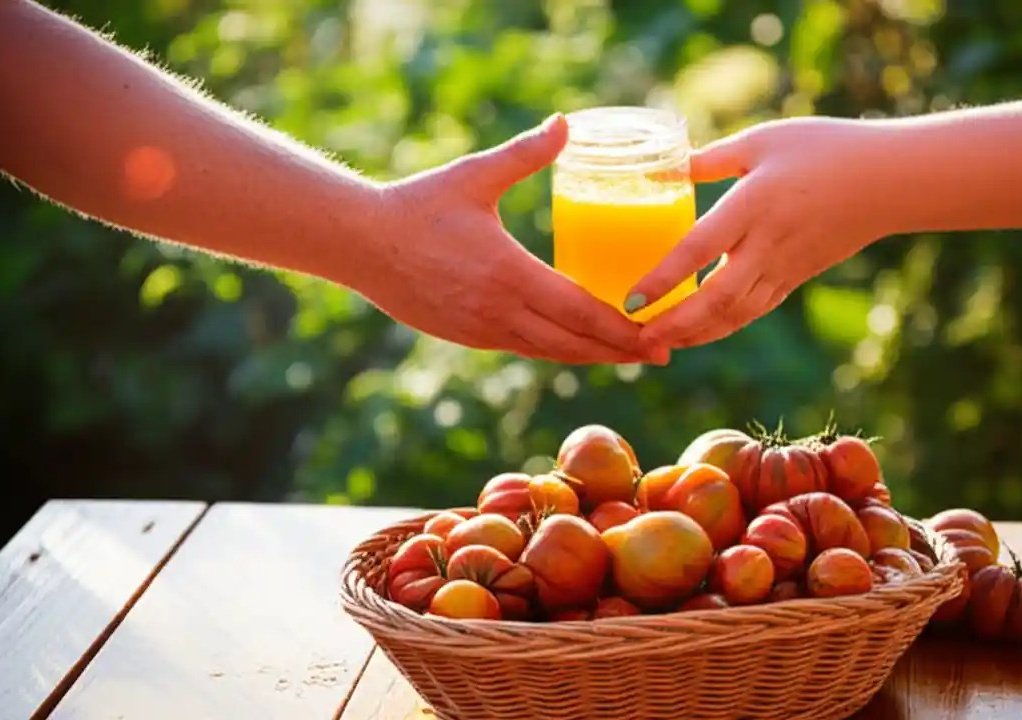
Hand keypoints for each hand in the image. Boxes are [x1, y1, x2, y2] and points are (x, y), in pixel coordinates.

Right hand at [355, 115, 654, 364]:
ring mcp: (481, 330)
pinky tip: (574, 346)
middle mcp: (499, 312)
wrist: (360, 244)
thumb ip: (525, 153)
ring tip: (627, 355)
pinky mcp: (467, 336)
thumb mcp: (475, 175)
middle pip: (574, 343)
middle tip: (661, 354)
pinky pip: (523, 349)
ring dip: (591, 357)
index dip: (623, 329)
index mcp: (510, 275)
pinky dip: (556, 351)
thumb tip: (566, 124)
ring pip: (550, 353)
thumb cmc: (419, 205)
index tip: (657, 336)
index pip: (581, 312)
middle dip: (620, 351)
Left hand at [625, 118, 889, 351]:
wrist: (890, 180)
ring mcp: (784, 266)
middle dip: (675, 324)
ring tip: (657, 343)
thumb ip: (712, 158)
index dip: (664, 279)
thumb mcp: (763, 141)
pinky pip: (753, 310)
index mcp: (754, 204)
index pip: (699, 249)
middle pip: (715, 298)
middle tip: (637, 337)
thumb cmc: (824, 148)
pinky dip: (721, 326)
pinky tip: (695, 333)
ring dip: (694, 333)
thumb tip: (664, 169)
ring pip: (734, 313)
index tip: (631, 299)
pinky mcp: (795, 277)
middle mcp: (767, 243)